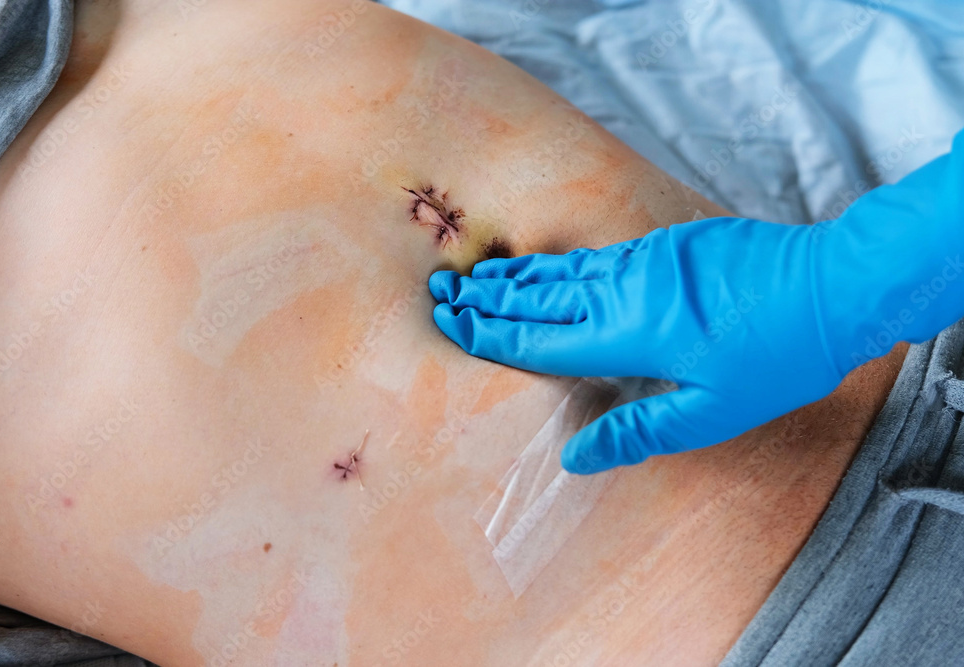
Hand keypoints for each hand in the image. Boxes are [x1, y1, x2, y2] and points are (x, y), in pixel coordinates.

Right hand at [428, 129, 963, 473]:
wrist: (834, 284)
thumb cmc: (777, 356)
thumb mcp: (712, 410)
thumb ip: (638, 430)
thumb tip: (577, 456)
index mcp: (630, 334)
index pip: (542, 338)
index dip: (492, 335)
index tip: (451, 324)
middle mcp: (627, 290)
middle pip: (541, 296)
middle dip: (488, 298)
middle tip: (442, 292)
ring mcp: (647, 261)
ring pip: (565, 270)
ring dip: (516, 276)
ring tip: (476, 274)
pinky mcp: (667, 245)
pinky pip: (596, 255)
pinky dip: (559, 262)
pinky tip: (544, 264)